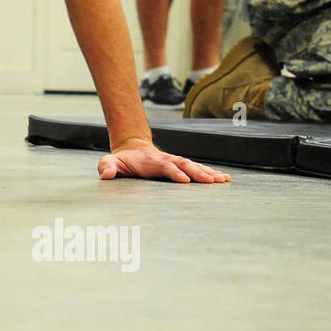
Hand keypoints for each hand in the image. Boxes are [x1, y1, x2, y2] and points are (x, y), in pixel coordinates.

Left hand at [97, 137, 229, 183]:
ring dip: (208, 173)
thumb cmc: (122, 160)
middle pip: (185, 165)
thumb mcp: (111, 162)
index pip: (165, 167)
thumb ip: (107, 167)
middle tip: (212, 182)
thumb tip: (106, 175)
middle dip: (198, 173)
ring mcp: (176, 162)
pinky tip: (224, 179)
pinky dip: (211, 173)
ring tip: (223, 180)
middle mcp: (167, 160)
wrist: (132, 149)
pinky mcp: (182, 166)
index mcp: (152, 162)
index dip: (174, 173)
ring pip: (194, 166)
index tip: (185, 181)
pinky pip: (198, 169)